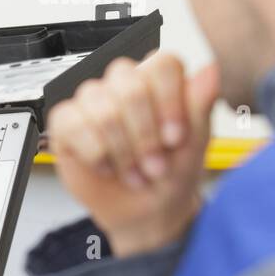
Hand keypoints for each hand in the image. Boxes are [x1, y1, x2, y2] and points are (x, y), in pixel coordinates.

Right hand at [47, 53, 217, 256]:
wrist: (144, 211)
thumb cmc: (170, 175)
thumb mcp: (195, 144)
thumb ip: (200, 105)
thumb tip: (210, 71)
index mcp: (157, 83)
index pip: (161, 64)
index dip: (169, 101)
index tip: (175, 138)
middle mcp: (122, 86)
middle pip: (130, 87)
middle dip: (145, 136)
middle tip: (154, 164)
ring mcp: (91, 103)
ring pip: (102, 109)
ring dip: (121, 151)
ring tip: (133, 171)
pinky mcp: (64, 122)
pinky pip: (73, 125)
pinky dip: (95, 153)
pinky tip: (105, 166)